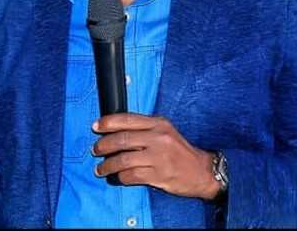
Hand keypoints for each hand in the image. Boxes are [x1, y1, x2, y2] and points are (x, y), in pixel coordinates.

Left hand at [91, 113, 219, 199]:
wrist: (201, 171)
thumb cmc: (179, 151)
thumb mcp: (165, 131)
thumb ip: (144, 128)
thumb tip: (116, 130)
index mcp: (158, 124)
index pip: (127, 119)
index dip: (108, 122)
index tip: (96, 126)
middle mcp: (158, 138)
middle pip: (122, 139)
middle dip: (103, 145)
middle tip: (95, 150)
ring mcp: (159, 157)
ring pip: (123, 160)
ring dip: (107, 165)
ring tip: (100, 168)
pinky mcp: (158, 175)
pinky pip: (131, 176)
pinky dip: (119, 177)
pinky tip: (116, 178)